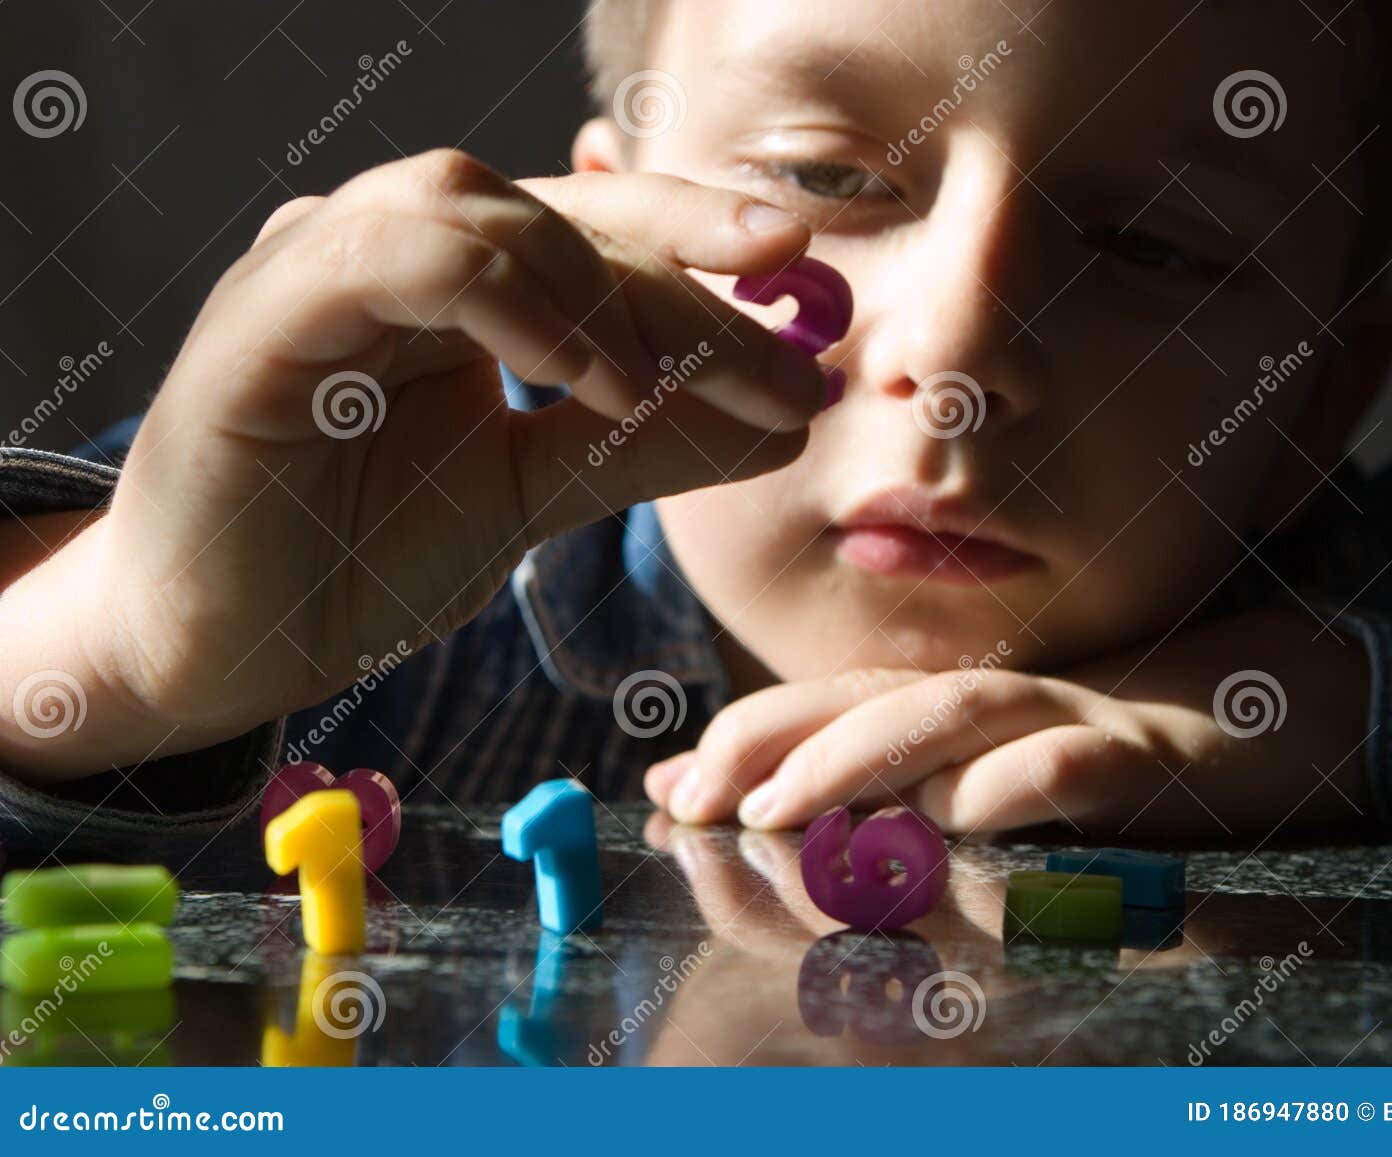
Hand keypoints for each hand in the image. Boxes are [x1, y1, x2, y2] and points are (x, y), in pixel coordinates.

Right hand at [0, 151, 828, 777]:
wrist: (214, 644)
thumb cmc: (356, 559)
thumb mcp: (531, 496)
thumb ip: (642, 448)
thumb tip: (788, 419)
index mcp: (456, 285)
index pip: (600, 239)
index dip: (709, 261)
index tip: (812, 305)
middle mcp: (389, 251)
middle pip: (557, 207)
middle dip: (686, 257)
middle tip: (794, 311)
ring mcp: (320, 267)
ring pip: (477, 205)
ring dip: (600, 283)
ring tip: (671, 377)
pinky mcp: (262, 315)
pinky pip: (391, 259)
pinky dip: (504, 298)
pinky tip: (586, 374)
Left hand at [645, 608, 1371, 836]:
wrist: (1285, 710)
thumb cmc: (1122, 753)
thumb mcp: (1004, 774)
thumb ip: (901, 789)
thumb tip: (768, 802)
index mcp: (964, 707)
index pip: (837, 705)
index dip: (750, 733)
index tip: (671, 785)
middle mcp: (1005, 701)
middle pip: (874, 699)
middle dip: (773, 738)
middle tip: (696, 793)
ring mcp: (1078, 719)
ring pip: (957, 718)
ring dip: (862, 755)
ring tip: (782, 804)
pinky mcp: (1155, 757)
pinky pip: (1081, 766)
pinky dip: (1021, 785)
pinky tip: (966, 815)